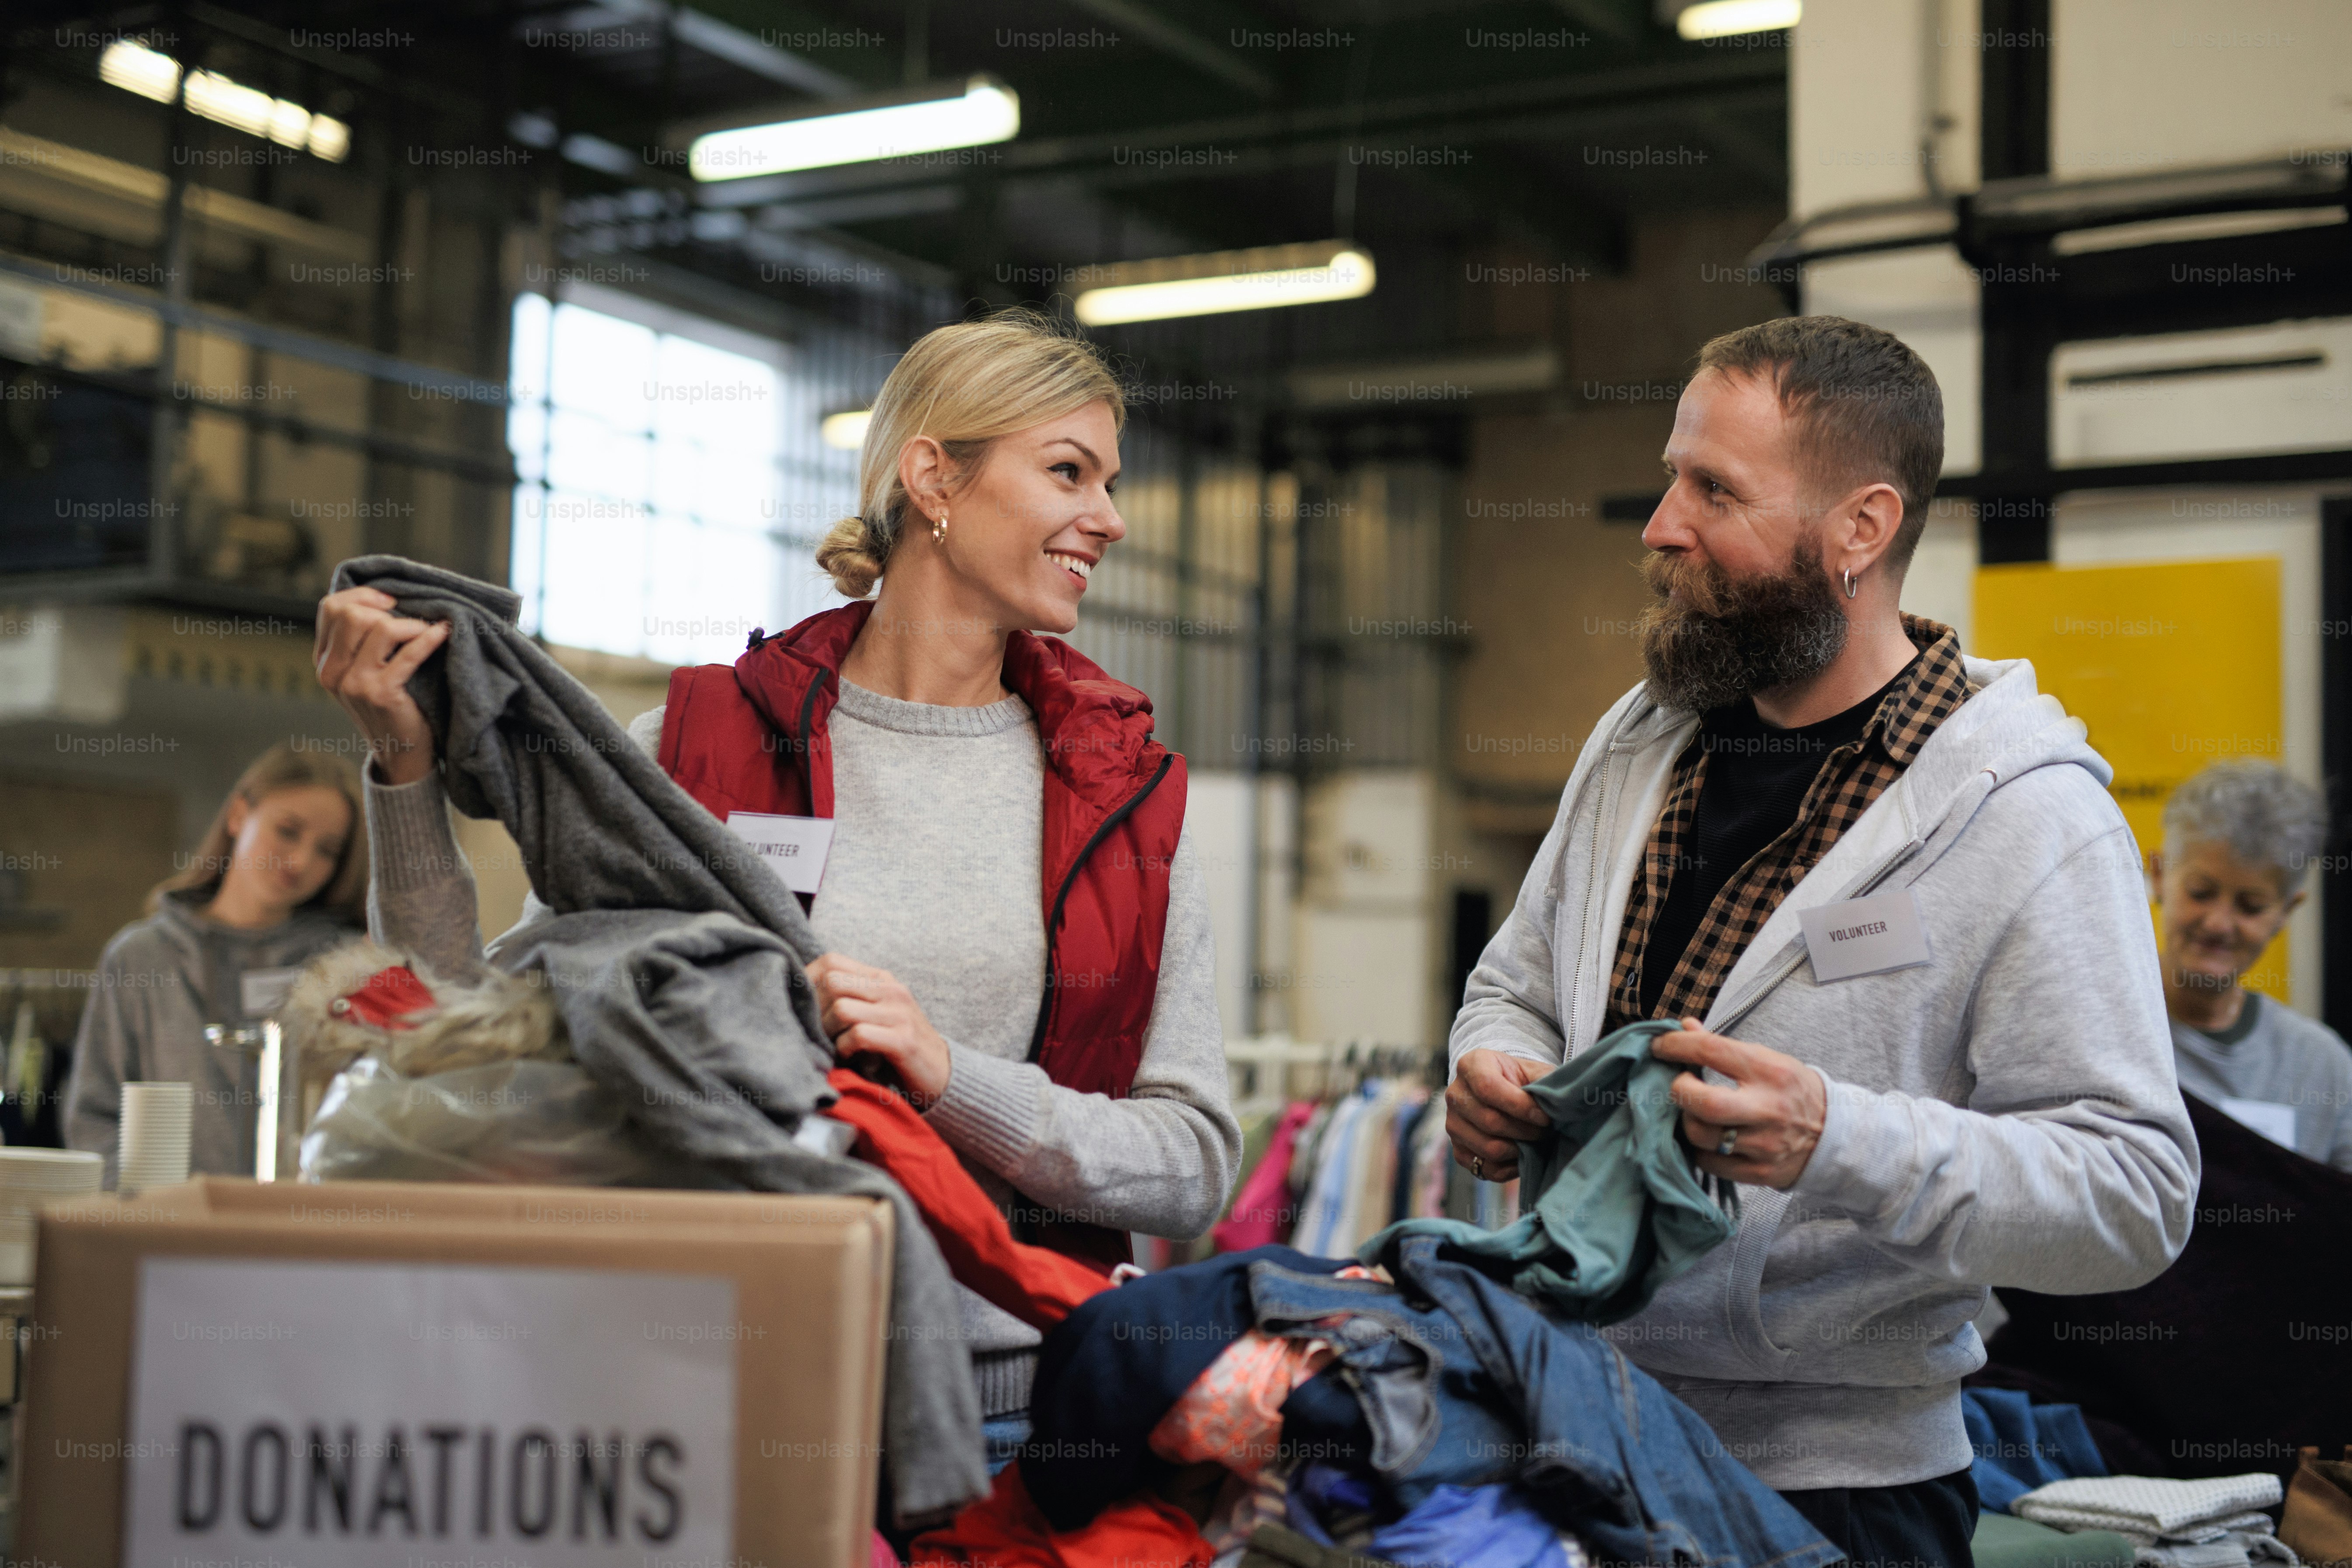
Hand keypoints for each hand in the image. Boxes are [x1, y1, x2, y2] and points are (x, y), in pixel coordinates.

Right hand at [314, 586, 447, 784]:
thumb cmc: (392, 704)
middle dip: (386, 611)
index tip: (391, 601)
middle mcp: (331, 672)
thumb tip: (386, 598)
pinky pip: (407, 653)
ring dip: (410, 624)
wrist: (400, 752)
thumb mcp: (366, 671)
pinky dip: (429, 638)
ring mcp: (354, 684)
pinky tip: (443, 633)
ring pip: (377, 628)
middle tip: (412, 621)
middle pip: (351, 614)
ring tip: (427, 630)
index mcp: (324, 661)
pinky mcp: (380, 694)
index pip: (330, 607)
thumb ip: (362, 641)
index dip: (362, 596)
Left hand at [806, 954, 951, 1107]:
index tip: (803, 1007)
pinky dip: (845, 1049)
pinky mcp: (904, 1040)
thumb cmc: (895, 1046)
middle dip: (816, 1011)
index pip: (832, 961)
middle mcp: (891, 990)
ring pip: (841, 1008)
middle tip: (819, 1033)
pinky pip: (859, 1035)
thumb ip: (848, 1000)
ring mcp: (899, 1013)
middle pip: (832, 983)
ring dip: (830, 1033)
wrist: (940, 1074)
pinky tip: (851, 1057)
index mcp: (881, 979)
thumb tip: (800, 998)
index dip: (808, 982)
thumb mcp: (873, 1014)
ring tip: (835, 1047)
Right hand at [1445, 1048, 1551, 1182]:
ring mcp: (1453, 1124)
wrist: (1503, 1090)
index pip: (1488, 1087)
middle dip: (1525, 1131)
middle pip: (1490, 1121)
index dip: (1519, 1106)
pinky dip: (1509, 1168)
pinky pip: (1485, 1168)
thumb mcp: (1534, 1071)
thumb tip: (1559, 1104)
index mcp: (1471, 1065)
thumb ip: (1545, 1082)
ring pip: (1488, 1148)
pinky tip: (1522, 1156)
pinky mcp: (1458, 1150)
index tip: (1545, 1117)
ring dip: (1518, 1150)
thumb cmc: (1521, 1080)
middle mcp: (1455, 1094)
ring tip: (1534, 1142)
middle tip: (1545, 1131)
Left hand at [1651, 1018, 1825, 1189]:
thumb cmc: (1791, 1090)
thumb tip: (1685, 1028)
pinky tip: (1705, 1137)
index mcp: (1768, 1071)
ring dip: (1686, 1121)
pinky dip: (1699, 1149)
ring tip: (1691, 1111)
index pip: (1711, 1051)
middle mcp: (1768, 1108)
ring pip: (1702, 1136)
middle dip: (1678, 1090)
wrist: (1833, 1132)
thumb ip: (1723, 1047)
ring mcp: (1765, 1144)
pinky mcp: (1760, 1172)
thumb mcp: (1765, 1059)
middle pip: (1704, 1103)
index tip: (1659, 1047)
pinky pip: (1710, 1163)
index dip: (1675, 1046)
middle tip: (1676, 1085)